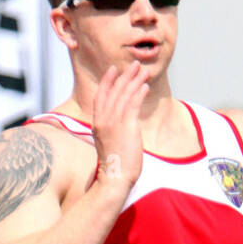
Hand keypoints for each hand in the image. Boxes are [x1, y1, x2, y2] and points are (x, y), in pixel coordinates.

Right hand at [92, 63, 149, 190]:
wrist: (115, 178)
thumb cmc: (114, 166)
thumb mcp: (109, 144)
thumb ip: (113, 131)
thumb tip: (122, 126)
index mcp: (98, 124)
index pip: (101, 96)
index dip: (108, 81)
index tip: (114, 69)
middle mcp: (104, 120)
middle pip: (114, 91)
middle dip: (125, 76)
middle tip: (135, 65)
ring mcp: (114, 123)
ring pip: (125, 95)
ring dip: (135, 81)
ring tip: (143, 71)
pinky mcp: (127, 127)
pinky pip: (133, 104)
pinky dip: (139, 93)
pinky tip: (145, 86)